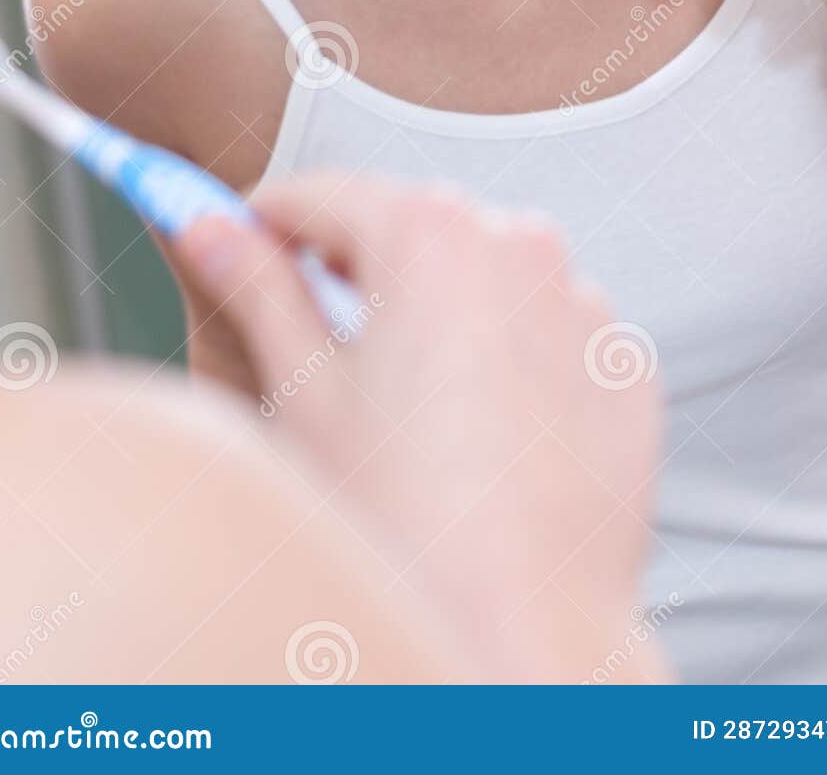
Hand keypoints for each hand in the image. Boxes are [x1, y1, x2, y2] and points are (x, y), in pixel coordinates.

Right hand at [172, 168, 664, 683]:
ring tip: (400, 402)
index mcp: (430, 233)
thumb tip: (204, 226)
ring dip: (435, 305)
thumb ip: (255, 288)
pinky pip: (545, 329)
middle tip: (308, 333)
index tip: (235, 247)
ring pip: (483, 274)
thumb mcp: (302, 394)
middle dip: (354, 266)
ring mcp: (581, 302)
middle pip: (409, 226)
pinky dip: (505, 353)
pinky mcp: (622, 362)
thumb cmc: (401, 520)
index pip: (321, 196)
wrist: (525, 630)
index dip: (263, 223)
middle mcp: (518, 243)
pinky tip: (474, 431)